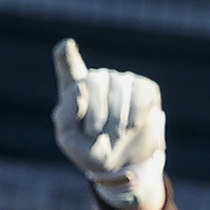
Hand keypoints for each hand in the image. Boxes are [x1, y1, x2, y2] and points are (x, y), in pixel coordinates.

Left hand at [51, 38, 166, 209]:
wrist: (124, 162)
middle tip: (96, 133)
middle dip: (95, 113)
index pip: (68, 68)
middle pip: (93, 82)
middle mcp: (97, 79)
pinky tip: (131, 127)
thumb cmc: (91, 150)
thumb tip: (79, 88)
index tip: (65, 46)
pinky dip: (135, 116)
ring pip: (119, 88)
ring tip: (114, 135)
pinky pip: (140, 95)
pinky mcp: (144, 88)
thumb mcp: (71, 142)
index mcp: (74, 91)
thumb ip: (66, 117)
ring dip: (115, 119)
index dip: (66, 56)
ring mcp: (122, 81)